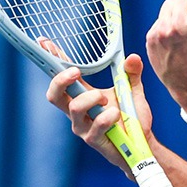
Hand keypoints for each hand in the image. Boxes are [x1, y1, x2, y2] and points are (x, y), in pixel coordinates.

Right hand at [43, 47, 153, 179]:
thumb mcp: (133, 91)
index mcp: (84, 96)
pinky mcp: (92, 140)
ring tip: (106, 100)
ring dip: (91, 99)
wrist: (143, 144)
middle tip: (76, 72)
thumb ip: (131, 73)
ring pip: (74, 108)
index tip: (44, 42)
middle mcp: (78, 111)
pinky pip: (94, 126)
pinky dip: (107, 117)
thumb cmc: (133, 118)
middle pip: (54, 95)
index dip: (53, 60)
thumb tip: (132, 57)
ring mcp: (83, 126)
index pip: (64, 76)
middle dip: (61, 80)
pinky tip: (117, 115)